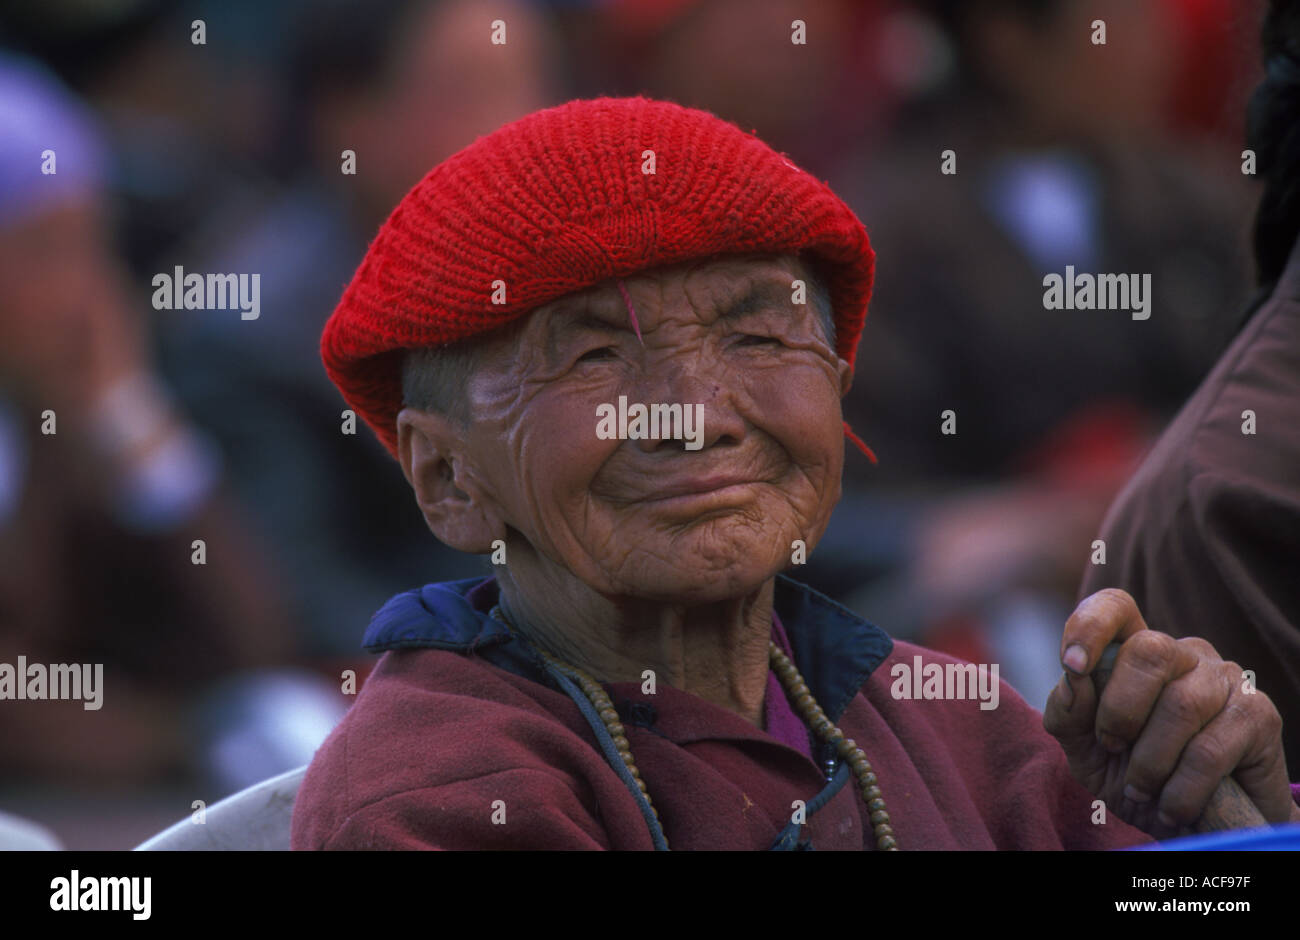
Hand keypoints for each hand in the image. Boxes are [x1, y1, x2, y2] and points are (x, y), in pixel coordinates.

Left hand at [1043, 589, 1298, 835]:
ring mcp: (1225, 678)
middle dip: (1119, 709)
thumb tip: (1073, 679)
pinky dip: (1180, 788)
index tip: (1072, 665)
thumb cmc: (1135, 777)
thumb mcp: (1086, 751)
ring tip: (1141, 790)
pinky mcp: (1258, 714)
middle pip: (1147, 649)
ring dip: (1149, 761)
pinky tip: (1171, 805)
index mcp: (1137, 651)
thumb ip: (1068, 713)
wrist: (1196, 825)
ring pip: (1180, 704)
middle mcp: (1184, 654)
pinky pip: (1209, 750)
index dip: (1090, 625)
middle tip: (1112, 747)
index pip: (1116, 606)